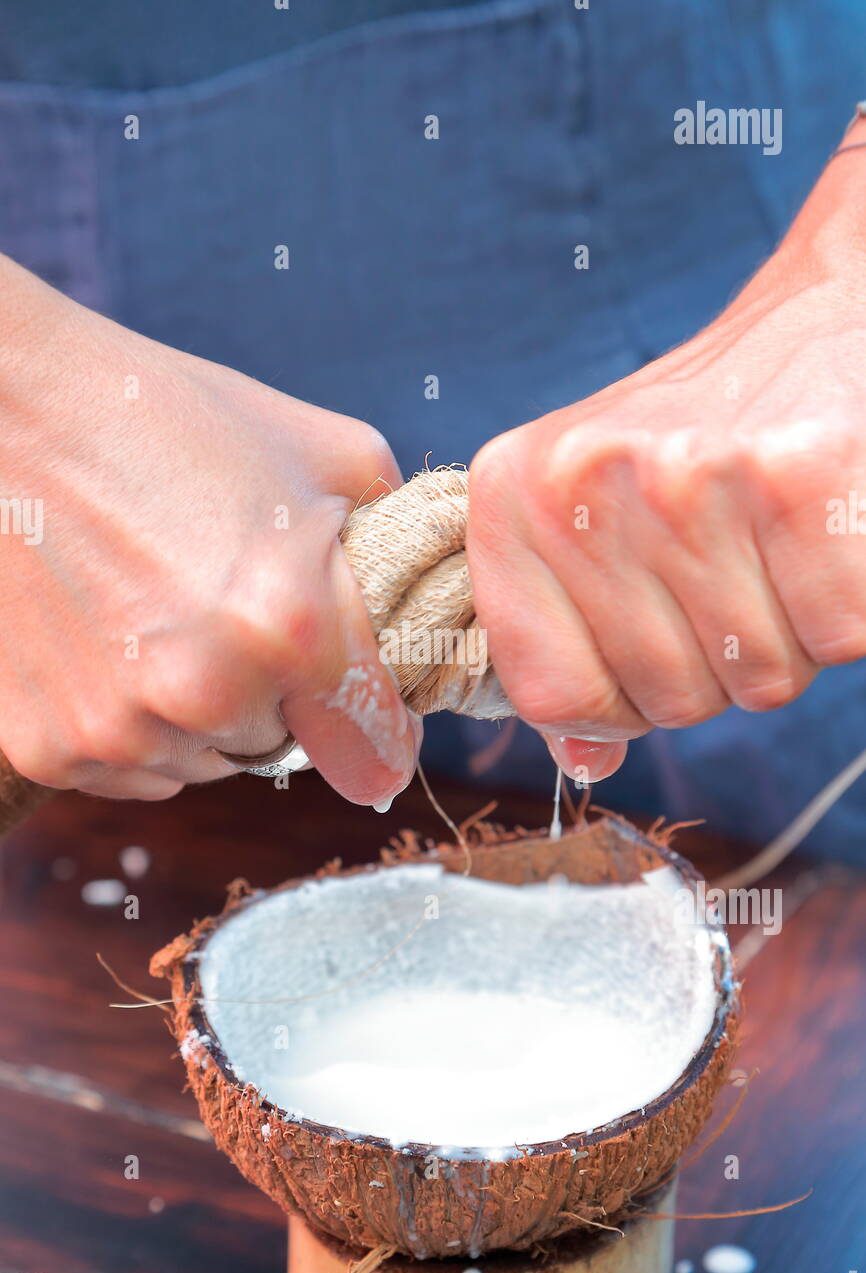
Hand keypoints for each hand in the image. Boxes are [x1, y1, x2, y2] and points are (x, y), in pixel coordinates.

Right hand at [0, 257, 419, 803]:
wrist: (8, 413)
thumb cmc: (173, 419)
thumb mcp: (328, 454)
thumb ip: (401, 550)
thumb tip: (427, 620)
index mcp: (292, 625)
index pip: (378, 759)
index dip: (379, 729)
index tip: (363, 703)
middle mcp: (207, 694)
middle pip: (288, 755)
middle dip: (282, 699)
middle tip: (236, 608)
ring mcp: (119, 729)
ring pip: (208, 763)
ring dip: (205, 714)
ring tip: (165, 610)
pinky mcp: (50, 748)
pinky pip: (134, 768)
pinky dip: (136, 721)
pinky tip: (114, 638)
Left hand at [467, 129, 865, 783]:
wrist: (821, 321)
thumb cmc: (701, 442)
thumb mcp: (597, 524)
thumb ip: (574, 646)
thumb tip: (584, 766)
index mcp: (515, 497)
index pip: (551, 696)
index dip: (618, 702)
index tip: (655, 644)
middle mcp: (586, 481)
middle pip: (665, 698)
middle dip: (717, 667)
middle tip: (738, 571)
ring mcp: (691, 477)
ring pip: (756, 680)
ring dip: (788, 640)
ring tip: (781, 546)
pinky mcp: (801, 475)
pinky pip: (836, 638)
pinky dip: (848, 612)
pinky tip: (831, 535)